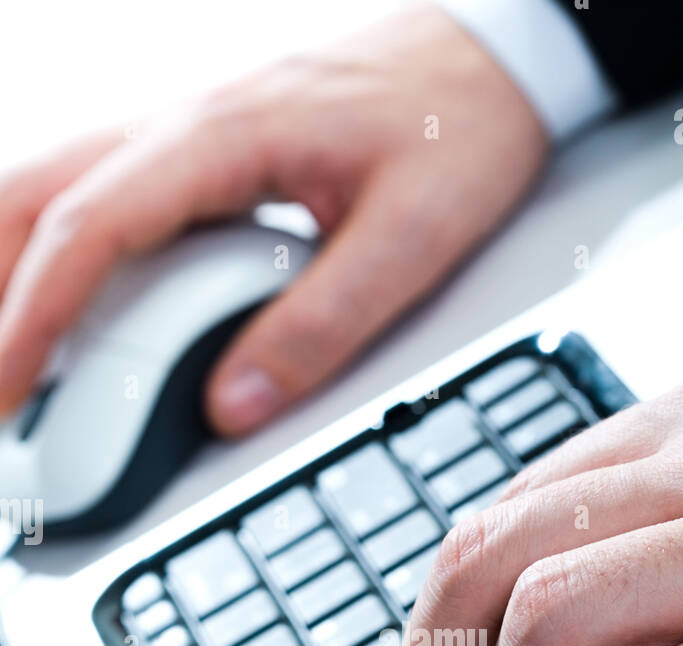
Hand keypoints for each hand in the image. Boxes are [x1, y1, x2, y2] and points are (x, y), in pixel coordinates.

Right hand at [0, 5, 546, 432]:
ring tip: (5, 358)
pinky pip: (91, 194)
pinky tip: (47, 301)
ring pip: (48, 188)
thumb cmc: (457, 126)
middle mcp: (181, 123)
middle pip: (30, 196)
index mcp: (223, 137)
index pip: (90, 226)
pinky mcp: (195, 153)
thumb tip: (232, 408)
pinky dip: (49, 251)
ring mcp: (179, 132)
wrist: (489, 55)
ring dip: (5, 268)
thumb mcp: (412, 238)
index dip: (32, 313)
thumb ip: (322, 325)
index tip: (5, 386)